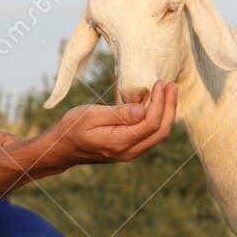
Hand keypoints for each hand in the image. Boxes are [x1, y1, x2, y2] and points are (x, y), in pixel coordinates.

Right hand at [44, 80, 176, 167]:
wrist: (64, 148)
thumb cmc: (73, 127)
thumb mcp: (92, 115)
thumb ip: (119, 113)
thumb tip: (143, 109)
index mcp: (120, 142)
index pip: (151, 123)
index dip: (160, 102)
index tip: (160, 83)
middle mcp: (129, 152)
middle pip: (161, 131)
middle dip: (170, 107)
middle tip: (172, 85)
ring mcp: (131, 153)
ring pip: (158, 135)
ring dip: (167, 112)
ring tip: (169, 92)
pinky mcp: (131, 149)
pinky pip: (151, 135)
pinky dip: (158, 119)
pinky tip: (158, 104)